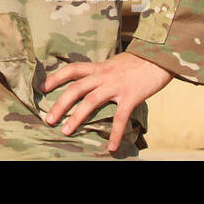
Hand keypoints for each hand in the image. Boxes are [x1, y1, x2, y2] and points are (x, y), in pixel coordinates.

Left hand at [41, 52, 172, 152]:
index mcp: (99, 67)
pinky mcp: (131, 96)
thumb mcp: (116, 63)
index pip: (72, 69)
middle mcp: (103, 75)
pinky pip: (120, 118)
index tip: (42, 88)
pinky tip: (111, 147)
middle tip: (48, 119)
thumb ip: (104, 72)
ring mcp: (116, 86)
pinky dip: (115, 133)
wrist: (160, 56)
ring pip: (90, 102)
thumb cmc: (139, 61)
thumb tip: (95, 82)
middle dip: (60, 104)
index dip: (56, 78)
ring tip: (66, 132)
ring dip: (77, 118)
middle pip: (75, 88)